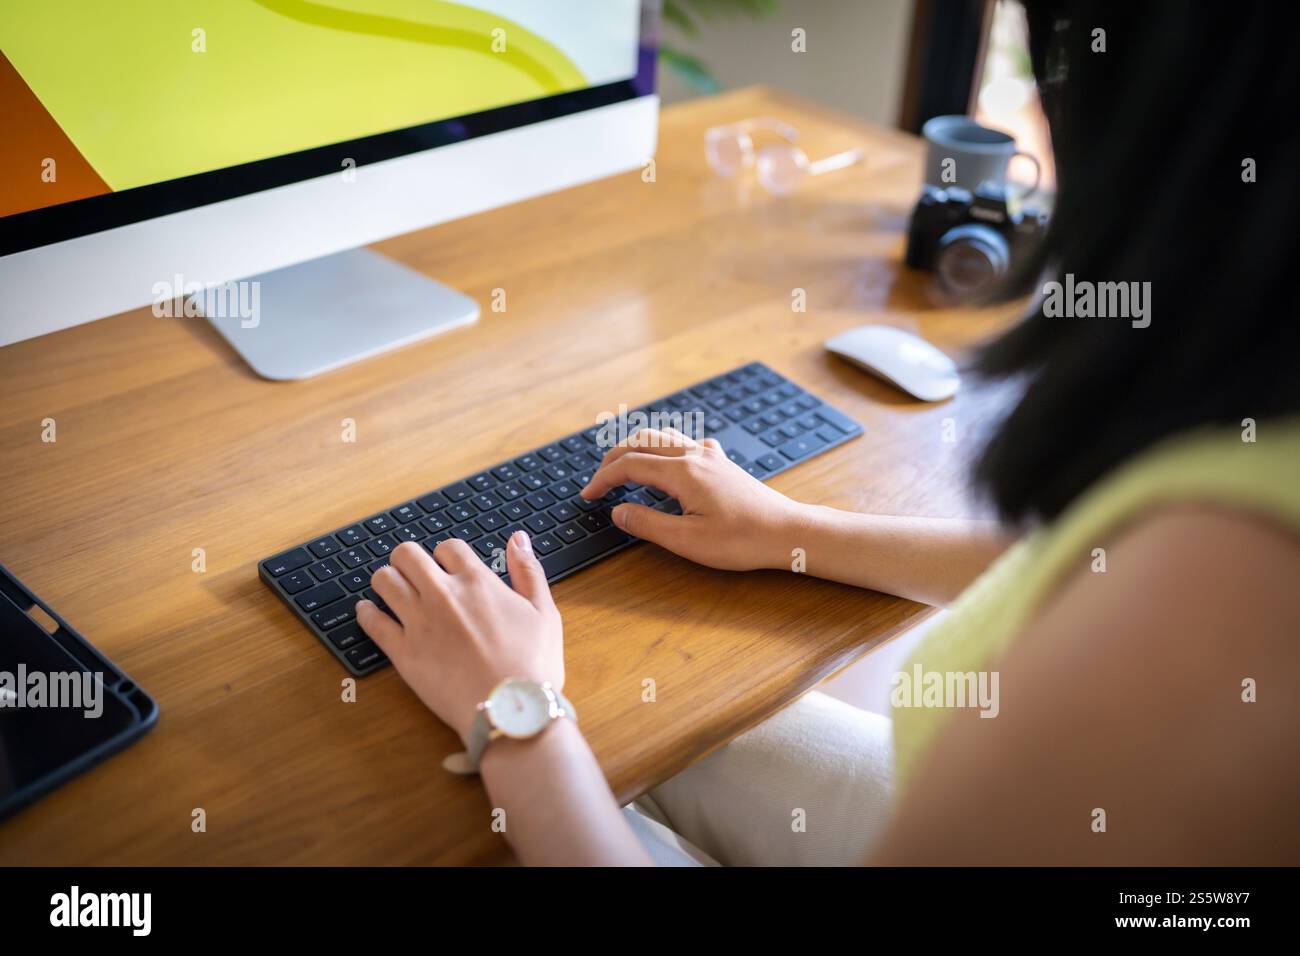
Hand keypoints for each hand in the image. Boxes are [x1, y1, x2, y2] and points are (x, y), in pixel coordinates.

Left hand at [355, 533, 562, 744]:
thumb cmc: (532, 666)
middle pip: (407, 555)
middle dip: (408, 559)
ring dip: (387, 579)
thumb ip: (529, 571)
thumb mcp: (545, 612)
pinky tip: (368, 611)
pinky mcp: (403, 653)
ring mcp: (419, 623)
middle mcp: (443, 595)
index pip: (448, 547)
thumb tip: (519, 539)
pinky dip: (366, 613)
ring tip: (393, 589)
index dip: (447, 555)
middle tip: (414, 572)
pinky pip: (372, 622)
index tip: (449, 567)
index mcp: (477, 583)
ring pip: (384, 581)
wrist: (511, 711)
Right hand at [581, 427, 803, 570]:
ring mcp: (710, 456)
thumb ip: (647, 524)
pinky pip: (684, 442)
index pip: (629, 465)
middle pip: (641, 442)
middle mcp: (694, 456)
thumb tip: (618, 511)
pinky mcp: (721, 463)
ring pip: (662, 437)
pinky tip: (666, 462)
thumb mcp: (687, 540)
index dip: (602, 479)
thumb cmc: (742, 540)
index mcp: (682, 472)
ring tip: (621, 466)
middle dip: (613, 459)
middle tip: (597, 481)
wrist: (786, 532)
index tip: (587, 496)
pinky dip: (663, 447)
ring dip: (635, 447)